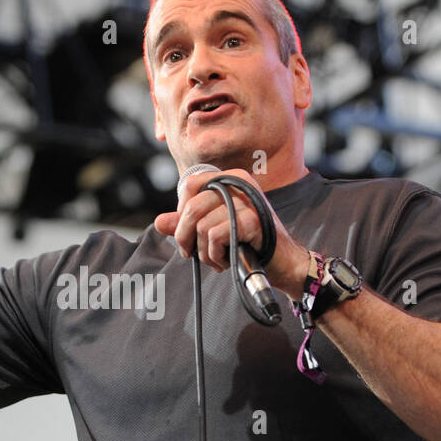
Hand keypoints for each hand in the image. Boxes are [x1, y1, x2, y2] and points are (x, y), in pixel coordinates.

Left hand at [152, 167, 308, 296]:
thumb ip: (186, 224)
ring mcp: (248, 201)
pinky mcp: (253, 220)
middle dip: (185, 237)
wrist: (281, 262)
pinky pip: (216, 236)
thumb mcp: (212, 230)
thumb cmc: (247, 243)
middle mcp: (239, 183)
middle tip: (191, 253)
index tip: (187, 231)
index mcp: (229, 179)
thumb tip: (158, 222)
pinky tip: (226, 261)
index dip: (181, 211)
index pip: (190, 184)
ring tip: (217, 258)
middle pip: (192, 208)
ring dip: (204, 252)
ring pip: (202, 227)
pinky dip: (216, 255)